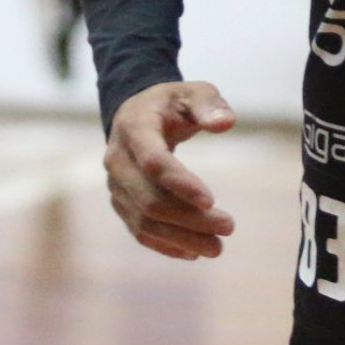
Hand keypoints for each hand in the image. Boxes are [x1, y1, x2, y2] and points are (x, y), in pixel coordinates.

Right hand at [106, 81, 237, 259]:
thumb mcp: (192, 91)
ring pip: (144, 221)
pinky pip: (139, 230)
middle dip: (189, 218)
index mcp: (133, 128)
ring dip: (181, 238)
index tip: (212, 200)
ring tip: (217, 247)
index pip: (153, 162)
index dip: (180, 183)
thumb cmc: (170, 103)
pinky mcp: (121, 203)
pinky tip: (193, 252)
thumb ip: (209, 104)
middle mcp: (118, 160)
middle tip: (228, 227)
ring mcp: (116, 185)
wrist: (134, 114)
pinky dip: (165, 244)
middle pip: (149, 199)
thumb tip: (226, 123)